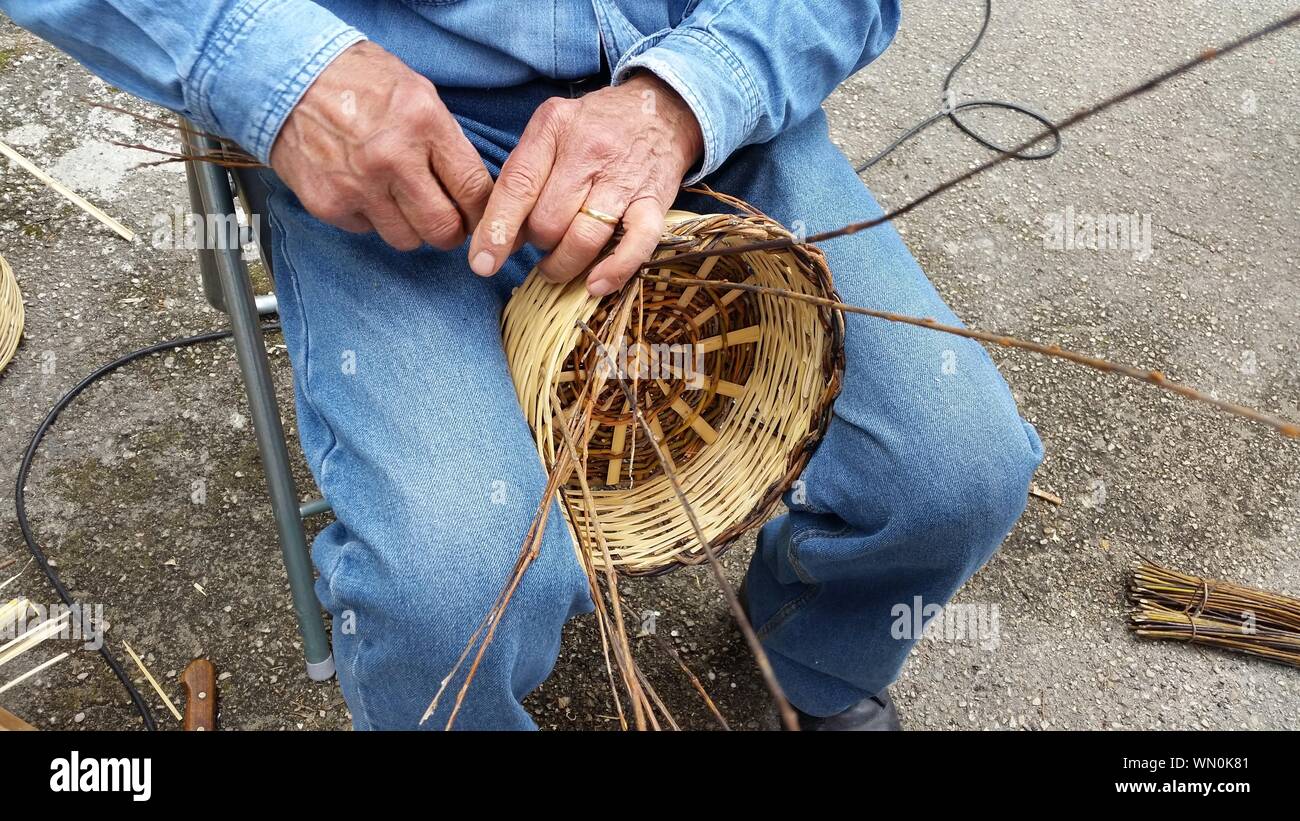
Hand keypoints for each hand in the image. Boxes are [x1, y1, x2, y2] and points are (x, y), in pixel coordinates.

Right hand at [269, 41, 492, 251]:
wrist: (287, 76)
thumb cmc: (359, 81)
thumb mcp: (418, 93)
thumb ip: (446, 141)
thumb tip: (472, 190)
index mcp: (424, 124)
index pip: (472, 189)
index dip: (481, 211)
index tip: (478, 216)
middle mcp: (393, 158)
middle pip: (443, 228)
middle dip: (450, 231)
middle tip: (446, 222)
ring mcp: (358, 185)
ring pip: (407, 239)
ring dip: (410, 227)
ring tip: (400, 201)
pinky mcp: (328, 204)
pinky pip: (368, 231)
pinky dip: (371, 218)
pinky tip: (363, 190)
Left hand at [466, 72, 703, 295]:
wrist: (661, 110)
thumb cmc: (594, 127)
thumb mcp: (551, 130)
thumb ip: (523, 174)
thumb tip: (498, 234)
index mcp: (554, 126)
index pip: (518, 185)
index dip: (497, 229)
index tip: (482, 262)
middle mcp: (590, 150)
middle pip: (548, 220)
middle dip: (538, 242)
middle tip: (542, 239)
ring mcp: (624, 178)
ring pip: (583, 238)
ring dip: (563, 264)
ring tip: (557, 264)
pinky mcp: (655, 202)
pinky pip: (635, 245)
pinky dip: (614, 271)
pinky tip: (596, 284)